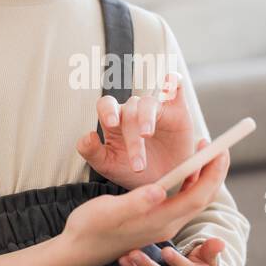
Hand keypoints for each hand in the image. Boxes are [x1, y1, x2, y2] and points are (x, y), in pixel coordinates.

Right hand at [63, 142, 229, 265]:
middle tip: (218, 146)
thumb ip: (135, 202)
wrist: (77, 250)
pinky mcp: (154, 222)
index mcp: (159, 221)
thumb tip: (159, 190)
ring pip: (193, 199)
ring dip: (203, 176)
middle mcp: (166, 225)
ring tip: (203, 152)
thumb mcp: (109, 211)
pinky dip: (188, 183)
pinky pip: (181, 201)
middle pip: (202, 198)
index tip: (219, 150)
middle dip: (214, 172)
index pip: (197, 197)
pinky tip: (183, 170)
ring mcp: (161, 225)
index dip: (212, 173)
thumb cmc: (89, 228)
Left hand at [75, 72, 195, 189]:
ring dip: (147, 118)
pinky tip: (171, 83)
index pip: (106, 105)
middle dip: (132, 138)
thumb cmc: (133, 173)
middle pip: (129, 111)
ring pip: (149, 103)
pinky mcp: (177, 112)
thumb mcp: (109, 167)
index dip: (107, 110)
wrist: (163, 183)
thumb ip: (92, 153)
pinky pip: (175, 89)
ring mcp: (156, 110)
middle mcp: (134, 112)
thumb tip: (88, 136)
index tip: (111, 124)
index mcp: (115, 122)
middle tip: (138, 165)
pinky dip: (173, 82)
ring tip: (147, 134)